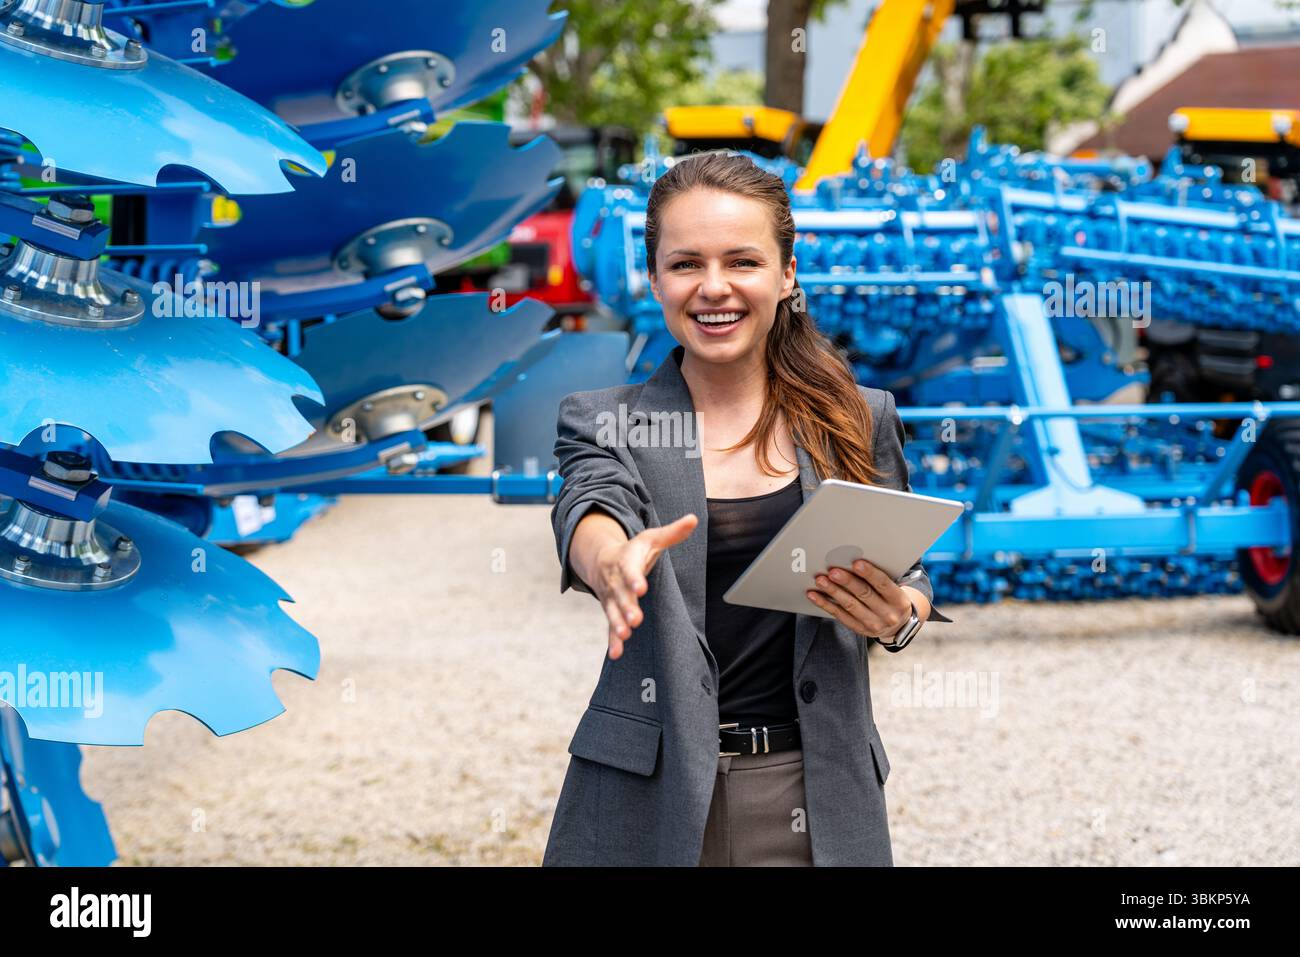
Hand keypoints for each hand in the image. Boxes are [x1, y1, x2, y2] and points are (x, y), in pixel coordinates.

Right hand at [592, 513, 698, 659]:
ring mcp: (612, 598)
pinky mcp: (612, 611)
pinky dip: (613, 641)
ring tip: (625, 635)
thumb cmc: (633, 550)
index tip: (641, 587)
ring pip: (613, 612)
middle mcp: (616, 581)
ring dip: (618, 624)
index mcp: (626, 561)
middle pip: (621, 595)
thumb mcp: (651, 539)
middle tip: (636, 619)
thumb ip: (672, 533)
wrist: (602, 560)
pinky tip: (617, 654)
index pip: (630, 570)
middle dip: (627, 607)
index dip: (634, 578)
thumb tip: (693, 519)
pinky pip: (610, 627)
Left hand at [805, 559, 917, 639]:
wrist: (899, 626)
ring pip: (849, 605)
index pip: (884, 584)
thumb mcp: (894, 589)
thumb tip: (854, 561)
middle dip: (847, 582)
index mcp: (898, 600)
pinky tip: (814, 595)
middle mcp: (887, 614)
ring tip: (821, 580)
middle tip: (833, 571)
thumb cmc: (892, 599)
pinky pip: (839, 615)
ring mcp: (873, 624)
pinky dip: (825, 604)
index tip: (857, 563)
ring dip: (833, 591)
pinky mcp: (859, 629)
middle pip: (864, 594)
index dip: (870, 573)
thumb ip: (879, 578)